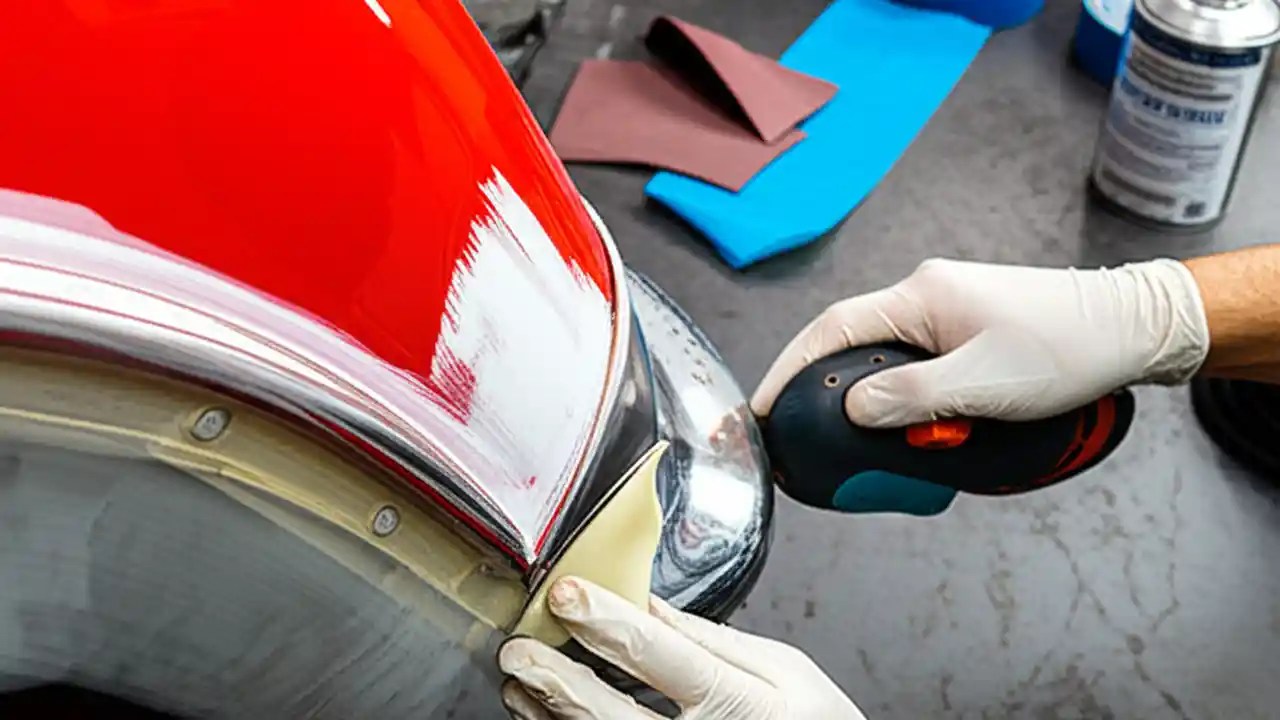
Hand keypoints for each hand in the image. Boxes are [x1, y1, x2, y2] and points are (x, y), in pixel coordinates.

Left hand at [498, 577, 866, 719]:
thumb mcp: (783, 669)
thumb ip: (713, 639)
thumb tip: (649, 604)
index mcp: (737, 700)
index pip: (658, 653)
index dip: (606, 619)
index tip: (567, 593)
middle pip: (614, 712)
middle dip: (559, 678)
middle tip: (519, 649)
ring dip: (552, 712)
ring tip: (520, 680)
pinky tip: (544, 714)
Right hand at [751, 258, 1209, 426]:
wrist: (1133, 328)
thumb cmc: (1066, 350)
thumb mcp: (981, 384)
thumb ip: (909, 398)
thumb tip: (853, 409)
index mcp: (920, 296)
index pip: (832, 329)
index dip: (790, 368)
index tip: (762, 408)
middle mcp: (926, 295)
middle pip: (854, 345)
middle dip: (828, 391)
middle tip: (808, 436)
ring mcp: (948, 310)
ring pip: (887, 359)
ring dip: (875, 400)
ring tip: (865, 443)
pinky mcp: (968, 329)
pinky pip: (917, 365)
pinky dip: (906, 397)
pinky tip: (915, 426)